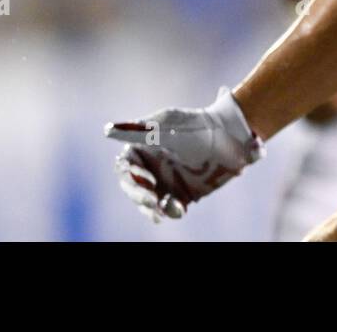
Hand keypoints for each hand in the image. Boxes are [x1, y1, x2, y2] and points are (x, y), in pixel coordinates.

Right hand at [105, 87, 263, 222]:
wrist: (229, 135)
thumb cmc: (196, 124)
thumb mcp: (168, 124)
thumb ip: (139, 130)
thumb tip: (107, 130)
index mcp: (142, 148)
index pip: (125, 166)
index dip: (130, 176)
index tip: (147, 180)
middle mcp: (151, 167)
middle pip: (133, 188)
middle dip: (138, 196)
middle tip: (151, 200)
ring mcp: (166, 182)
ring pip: (148, 202)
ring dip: (150, 208)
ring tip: (162, 210)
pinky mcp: (182, 194)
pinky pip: (169, 209)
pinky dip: (171, 212)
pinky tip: (179, 209)